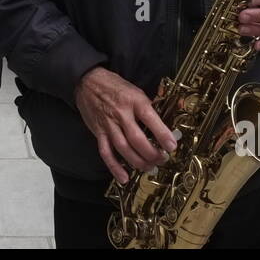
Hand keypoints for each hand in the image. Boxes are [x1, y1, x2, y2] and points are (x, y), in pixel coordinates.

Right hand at [74, 66, 176, 183]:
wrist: (87, 82)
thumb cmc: (115, 86)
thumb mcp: (136, 90)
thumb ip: (149, 106)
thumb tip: (170, 119)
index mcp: (134, 101)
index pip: (150, 118)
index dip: (162, 134)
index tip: (172, 146)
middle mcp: (121, 114)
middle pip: (137, 139)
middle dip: (151, 153)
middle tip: (162, 159)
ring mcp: (108, 125)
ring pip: (123, 149)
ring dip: (138, 162)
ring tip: (149, 168)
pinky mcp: (98, 133)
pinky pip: (106, 153)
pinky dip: (115, 167)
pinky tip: (124, 178)